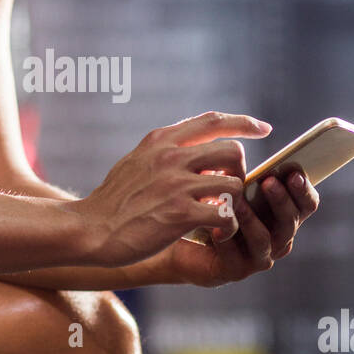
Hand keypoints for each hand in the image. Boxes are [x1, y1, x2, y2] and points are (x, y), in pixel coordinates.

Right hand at [78, 111, 272, 267]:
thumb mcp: (135, 161)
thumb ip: (165, 152)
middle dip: (239, 171)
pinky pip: (225, 214)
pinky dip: (228, 226)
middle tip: (229, 189)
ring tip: (222, 215)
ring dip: (235, 203)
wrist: (90, 229)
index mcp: (161, 140)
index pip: (213, 120)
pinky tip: (217, 233)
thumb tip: (196, 150)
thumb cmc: (112, 201)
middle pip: (232, 150)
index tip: (263, 129)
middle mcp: (171, 156)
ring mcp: (176, 184)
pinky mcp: (180, 213)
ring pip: (234, 183)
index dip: (243, 123)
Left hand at [147, 166, 319, 287]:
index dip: (304, 189)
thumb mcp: (228, 180)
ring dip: (252, 219)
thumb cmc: (207, 201)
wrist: (175, 233)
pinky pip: (235, 257)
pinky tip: (216, 227)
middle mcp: (276, 236)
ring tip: (237, 202)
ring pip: (265, 240)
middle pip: (291, 222)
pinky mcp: (234, 271)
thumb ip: (246, 165)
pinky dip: (227, 240)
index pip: (305, 202)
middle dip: (282, 201)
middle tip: (268, 182)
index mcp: (281, 212)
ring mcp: (257, 256)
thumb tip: (257, 129)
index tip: (293, 171)